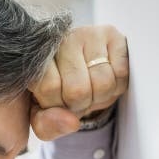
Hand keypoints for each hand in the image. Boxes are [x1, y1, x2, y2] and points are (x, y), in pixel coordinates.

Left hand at [28, 25, 129, 140]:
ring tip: (92, 90)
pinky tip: (107, 79)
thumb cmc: (58, 93)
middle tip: (78, 99)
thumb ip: (47, 125)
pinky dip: (117, 86)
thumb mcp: (43, 115)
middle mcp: (60, 39)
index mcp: (37, 57)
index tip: (59, 102)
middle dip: (81, 105)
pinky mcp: (110, 33)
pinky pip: (121, 72)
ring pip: (103, 82)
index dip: (58, 106)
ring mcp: (86, 33)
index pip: (49, 88)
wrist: (81, 71)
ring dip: (101, 97)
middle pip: (78, 89)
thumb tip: (72, 123)